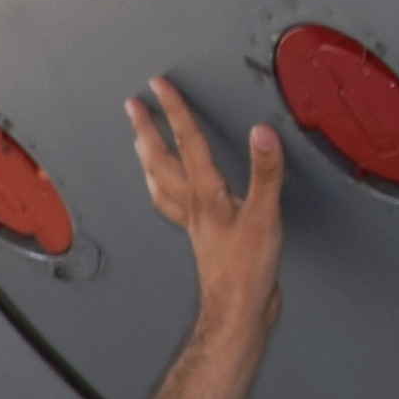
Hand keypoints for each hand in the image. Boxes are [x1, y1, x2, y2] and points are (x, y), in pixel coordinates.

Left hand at [123, 75, 284, 345]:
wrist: (238, 313)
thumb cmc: (247, 272)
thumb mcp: (264, 216)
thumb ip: (265, 172)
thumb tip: (262, 133)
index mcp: (207, 194)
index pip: (188, 142)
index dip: (175, 110)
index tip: (159, 85)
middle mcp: (194, 205)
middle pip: (162, 160)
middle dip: (148, 130)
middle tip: (134, 106)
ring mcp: (195, 222)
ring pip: (163, 184)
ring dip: (149, 159)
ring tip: (139, 142)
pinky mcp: (203, 237)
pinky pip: (174, 206)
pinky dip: (166, 191)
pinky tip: (169, 190)